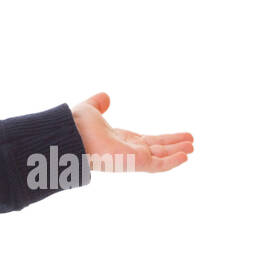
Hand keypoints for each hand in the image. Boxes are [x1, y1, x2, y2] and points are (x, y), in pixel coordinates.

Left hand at [71, 92, 192, 172]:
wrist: (70, 134)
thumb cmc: (76, 125)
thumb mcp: (91, 109)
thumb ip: (99, 103)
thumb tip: (106, 97)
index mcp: (120, 140)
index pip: (148, 140)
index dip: (164, 139)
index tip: (179, 136)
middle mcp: (127, 150)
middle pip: (158, 149)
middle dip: (174, 146)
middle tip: (191, 143)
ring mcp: (131, 158)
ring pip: (160, 156)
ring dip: (177, 152)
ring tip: (192, 147)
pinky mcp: (134, 163)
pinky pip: (157, 165)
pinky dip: (172, 162)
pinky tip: (185, 156)